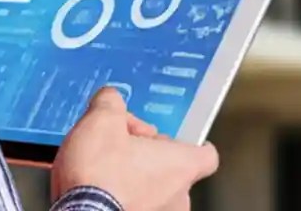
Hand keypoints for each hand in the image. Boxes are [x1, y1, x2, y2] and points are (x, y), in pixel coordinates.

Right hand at [52, 87, 219, 210]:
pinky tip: (94, 190)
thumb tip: (109, 101)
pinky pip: (134, 208)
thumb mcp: (101, 121)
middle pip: (172, 170)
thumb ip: (111, 104)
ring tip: (102, 170)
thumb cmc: (100, 177)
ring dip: (133, 181)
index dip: (189, 144)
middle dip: (146, 157)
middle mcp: (177, 197)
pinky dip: (119, 200)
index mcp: (180, 165)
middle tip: (120, 147)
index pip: (206, 155)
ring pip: (153, 193)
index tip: (175, 140)